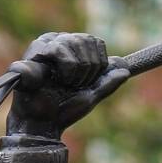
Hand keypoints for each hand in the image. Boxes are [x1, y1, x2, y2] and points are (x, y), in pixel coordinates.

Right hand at [5, 32, 129, 139]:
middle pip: (88, 40)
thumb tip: (125, 69)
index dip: (98, 65)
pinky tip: (52, 78)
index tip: (85, 82)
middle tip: (73, 84)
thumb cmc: (64, 110)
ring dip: (76, 71)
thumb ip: (108, 83)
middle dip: (88, 69)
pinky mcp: (36, 49)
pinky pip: (60, 48)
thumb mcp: (92, 96)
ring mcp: (46, 44)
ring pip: (76, 41)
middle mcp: (58, 41)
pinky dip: (65, 69)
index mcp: (72, 50)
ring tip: (62, 82)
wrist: (43, 123)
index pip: (97, 43)